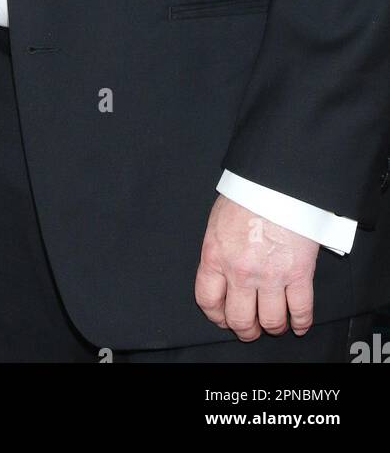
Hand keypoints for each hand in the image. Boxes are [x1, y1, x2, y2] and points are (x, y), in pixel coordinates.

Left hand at [195, 195, 319, 340]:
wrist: (276, 180)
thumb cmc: (247, 193)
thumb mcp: (218, 221)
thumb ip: (219, 250)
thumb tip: (221, 271)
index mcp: (215, 256)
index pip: (208, 300)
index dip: (217, 316)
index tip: (224, 319)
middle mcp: (240, 272)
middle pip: (240, 319)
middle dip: (246, 330)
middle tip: (251, 328)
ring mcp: (271, 275)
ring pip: (271, 321)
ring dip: (273, 328)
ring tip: (275, 324)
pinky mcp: (299, 274)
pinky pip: (301, 311)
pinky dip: (301, 323)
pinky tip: (299, 324)